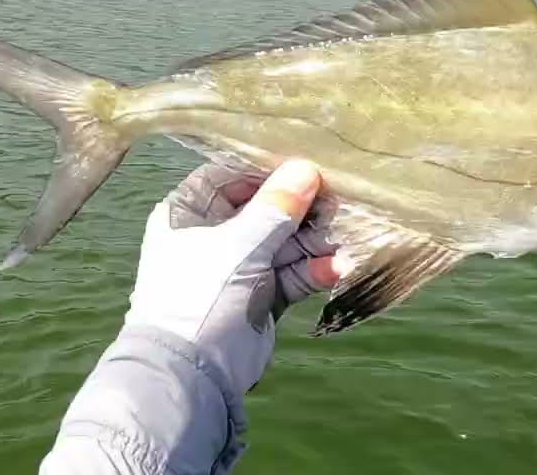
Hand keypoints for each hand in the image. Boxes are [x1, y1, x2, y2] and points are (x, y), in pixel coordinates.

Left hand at [124, 160, 341, 393]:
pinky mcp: (260, 295)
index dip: (269, 170)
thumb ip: (276, 208)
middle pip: (264, 209)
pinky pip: (291, 273)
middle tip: (339, 201)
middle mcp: (212, 235)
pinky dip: (314, 270)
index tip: (308, 163)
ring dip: (314, 240)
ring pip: (283, 242)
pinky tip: (340, 266)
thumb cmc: (202, 295)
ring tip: (347, 235)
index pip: (231, 175)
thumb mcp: (238, 245)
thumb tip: (306, 168)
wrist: (191, 374)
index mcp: (189, 212)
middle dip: (302, 208)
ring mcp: (238, 267)